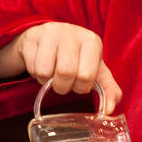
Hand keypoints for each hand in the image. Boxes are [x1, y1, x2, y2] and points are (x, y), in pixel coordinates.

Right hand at [0, 21, 121, 113]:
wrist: (48, 39)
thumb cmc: (76, 57)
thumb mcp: (95, 70)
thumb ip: (108, 90)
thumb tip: (109, 109)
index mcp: (92, 41)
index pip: (86, 75)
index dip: (81, 86)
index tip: (80, 83)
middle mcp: (72, 33)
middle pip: (65, 72)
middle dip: (63, 86)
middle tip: (64, 83)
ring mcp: (50, 33)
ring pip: (45, 71)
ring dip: (47, 81)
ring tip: (52, 73)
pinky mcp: (31, 37)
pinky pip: (32, 67)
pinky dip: (35, 74)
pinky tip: (41, 65)